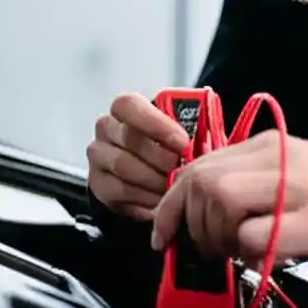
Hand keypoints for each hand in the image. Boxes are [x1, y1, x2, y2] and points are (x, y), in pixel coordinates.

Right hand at [87, 92, 191, 221]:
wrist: (148, 170)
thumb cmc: (167, 144)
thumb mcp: (179, 130)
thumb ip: (189, 129)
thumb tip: (209, 139)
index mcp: (125, 108)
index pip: (129, 106)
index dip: (155, 123)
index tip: (183, 142)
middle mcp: (107, 128)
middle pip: (129, 140)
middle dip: (161, 158)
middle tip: (184, 170)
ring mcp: (99, 156)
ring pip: (123, 167)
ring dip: (155, 180)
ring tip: (176, 187)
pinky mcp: (98, 184)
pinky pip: (120, 192)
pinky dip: (145, 198)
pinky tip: (162, 201)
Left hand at [150, 130, 307, 269]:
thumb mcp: (297, 172)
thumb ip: (253, 180)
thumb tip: (202, 205)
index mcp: (271, 146)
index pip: (198, 165)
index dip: (170, 203)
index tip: (166, 232)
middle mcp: (281, 159)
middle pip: (202, 181)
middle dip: (186, 224)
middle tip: (204, 250)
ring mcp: (299, 189)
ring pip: (221, 202)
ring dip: (215, 239)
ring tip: (236, 255)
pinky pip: (257, 238)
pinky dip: (249, 257)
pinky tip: (266, 262)